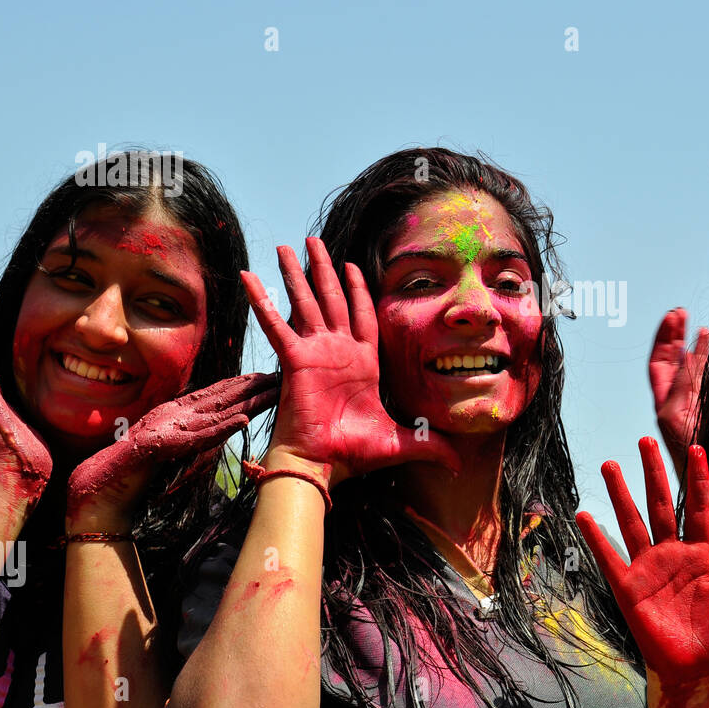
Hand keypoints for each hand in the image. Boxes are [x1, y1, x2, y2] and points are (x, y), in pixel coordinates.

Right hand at [66, 373, 278, 525]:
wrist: (98, 487)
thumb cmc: (130, 472)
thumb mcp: (165, 449)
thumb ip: (185, 437)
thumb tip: (210, 430)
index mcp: (173, 414)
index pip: (213, 395)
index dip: (240, 385)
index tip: (266, 377)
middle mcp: (173, 414)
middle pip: (219, 395)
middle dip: (250, 384)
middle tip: (279, 373)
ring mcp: (168, 427)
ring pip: (215, 409)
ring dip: (245, 399)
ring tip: (272, 389)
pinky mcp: (163, 445)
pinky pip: (197, 437)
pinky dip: (221, 428)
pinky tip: (242, 420)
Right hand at [241, 238, 461, 486]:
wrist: (324, 466)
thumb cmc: (355, 454)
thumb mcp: (402, 444)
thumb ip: (428, 445)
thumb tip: (458, 464)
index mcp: (362, 362)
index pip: (362, 314)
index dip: (357, 289)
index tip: (351, 265)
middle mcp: (337, 351)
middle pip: (331, 299)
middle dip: (323, 269)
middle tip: (313, 241)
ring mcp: (315, 352)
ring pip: (305, 302)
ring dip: (295, 274)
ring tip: (285, 246)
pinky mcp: (295, 359)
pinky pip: (276, 324)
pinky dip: (262, 301)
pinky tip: (249, 277)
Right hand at [577, 437, 708, 688]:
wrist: (696, 671)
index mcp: (701, 555)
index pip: (700, 508)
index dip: (698, 479)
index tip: (698, 449)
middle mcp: (672, 555)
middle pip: (662, 505)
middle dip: (654, 473)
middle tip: (646, 441)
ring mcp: (648, 569)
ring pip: (633, 522)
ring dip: (622, 494)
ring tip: (611, 464)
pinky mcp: (629, 588)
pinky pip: (610, 557)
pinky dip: (597, 537)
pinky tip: (585, 515)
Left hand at [649, 309, 708, 471]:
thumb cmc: (692, 458)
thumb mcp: (679, 416)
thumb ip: (683, 386)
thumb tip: (687, 356)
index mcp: (665, 405)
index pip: (659, 364)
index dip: (665, 339)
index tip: (673, 317)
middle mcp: (677, 403)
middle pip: (671, 363)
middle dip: (674, 336)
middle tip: (680, 312)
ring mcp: (695, 406)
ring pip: (690, 370)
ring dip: (692, 347)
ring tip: (698, 326)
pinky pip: (706, 382)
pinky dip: (708, 362)